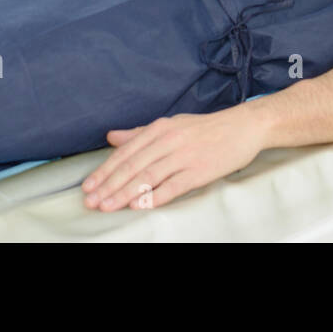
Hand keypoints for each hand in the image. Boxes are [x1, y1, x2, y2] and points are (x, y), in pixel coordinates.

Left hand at [81, 109, 266, 211]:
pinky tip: (140, 205)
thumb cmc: (206, 129)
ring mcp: (184, 156)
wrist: (244, 127)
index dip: (104, 171)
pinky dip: (155, 196)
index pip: (125, 152)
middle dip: (109, 185)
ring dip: (125, 193)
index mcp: (160, 128)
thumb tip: (111, 137)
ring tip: (108, 206)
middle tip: (91, 202)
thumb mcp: (171, 125)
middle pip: (133, 166)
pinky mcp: (200, 171)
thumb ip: (139, 133)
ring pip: (148, 177)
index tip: (88, 187)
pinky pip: (173, 186)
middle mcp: (169, 140)